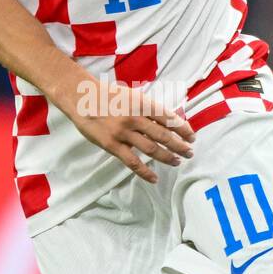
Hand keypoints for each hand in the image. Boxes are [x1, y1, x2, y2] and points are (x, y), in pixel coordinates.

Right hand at [64, 79, 195, 182]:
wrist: (81, 97)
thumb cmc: (108, 95)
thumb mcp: (131, 96)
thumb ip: (147, 109)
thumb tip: (167, 122)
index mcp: (142, 103)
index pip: (169, 118)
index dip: (183, 129)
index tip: (191, 136)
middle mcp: (135, 118)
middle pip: (164, 135)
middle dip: (180, 145)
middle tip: (190, 152)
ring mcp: (123, 133)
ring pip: (151, 149)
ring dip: (167, 157)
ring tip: (177, 161)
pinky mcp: (112, 145)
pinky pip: (132, 162)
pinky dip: (145, 171)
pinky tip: (154, 178)